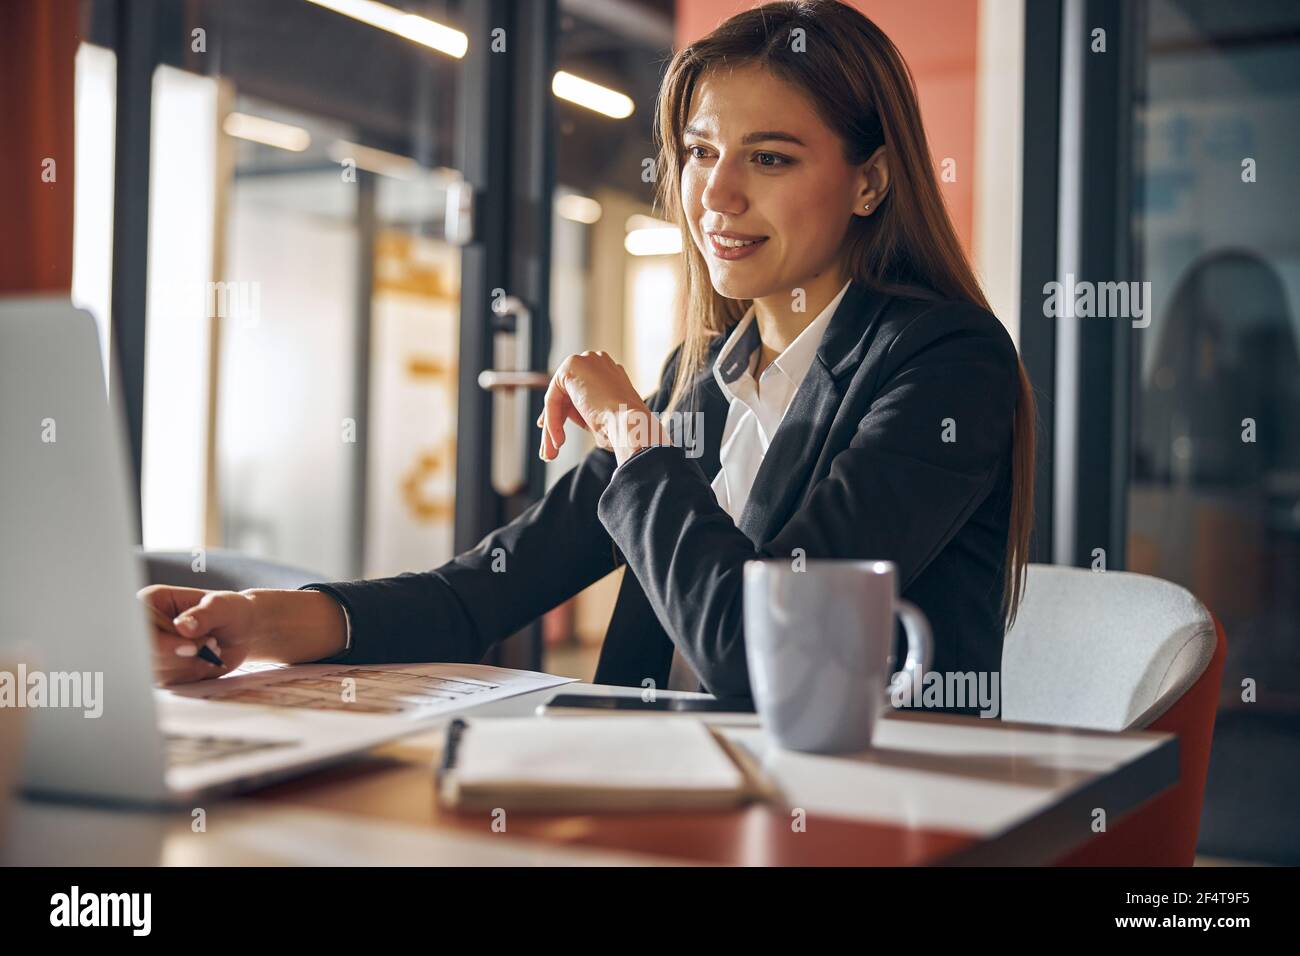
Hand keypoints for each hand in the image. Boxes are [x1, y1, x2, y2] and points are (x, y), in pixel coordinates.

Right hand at [138, 585, 261, 684]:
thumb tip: (182, 625)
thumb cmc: (231, 612)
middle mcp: (146, 626)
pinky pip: (168, 682)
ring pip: (156, 671)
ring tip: (212, 649)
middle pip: (146, 653)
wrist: (241, 633)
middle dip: (182, 657)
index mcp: (152, 601)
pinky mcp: (160, 668)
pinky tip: (208, 662)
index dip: (163, 643)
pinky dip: (192, 676)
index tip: (192, 648)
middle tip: (212, 644)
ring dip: (189, 667)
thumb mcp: (223, 607)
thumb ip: (204, 615)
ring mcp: (151, 649)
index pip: (141, 626)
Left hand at [538, 350, 665, 464]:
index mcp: (611, 373)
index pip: (580, 393)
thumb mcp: (603, 421)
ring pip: (558, 398)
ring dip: (553, 427)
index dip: (564, 414)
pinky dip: (553, 421)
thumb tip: (568, 414)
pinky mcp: (572, 366)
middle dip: (554, 422)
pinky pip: (554, 398)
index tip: (556, 437)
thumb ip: (586, 411)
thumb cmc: (623, 431)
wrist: (632, 426)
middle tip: (549, 451)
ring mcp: (587, 361)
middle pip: (566, 394)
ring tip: (552, 453)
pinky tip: (558, 440)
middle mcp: (599, 362)